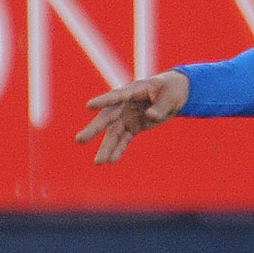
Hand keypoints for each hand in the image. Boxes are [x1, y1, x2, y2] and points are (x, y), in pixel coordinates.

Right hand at [75, 71, 189, 163]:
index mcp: (133, 90)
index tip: (88, 106)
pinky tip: (110, 161)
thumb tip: (150, 116)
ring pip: (114, 133)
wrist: (173, 94)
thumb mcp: (170, 96)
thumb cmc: (171, 90)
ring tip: (98, 162)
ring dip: (106, 148)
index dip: (104, 101)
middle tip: (80, 140)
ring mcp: (127, 117)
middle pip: (108, 118)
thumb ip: (160, 107)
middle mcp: (125, 105)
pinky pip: (124, 139)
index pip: (117, 96)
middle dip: (95, 130)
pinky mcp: (133, 126)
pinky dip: (118, 150)